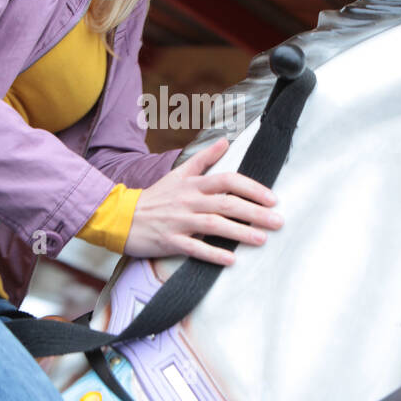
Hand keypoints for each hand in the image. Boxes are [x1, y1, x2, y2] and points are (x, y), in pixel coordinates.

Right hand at [124, 136, 282, 265]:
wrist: (122, 217)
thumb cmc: (156, 197)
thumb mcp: (179, 174)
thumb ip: (204, 159)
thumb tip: (225, 140)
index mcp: (193, 184)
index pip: (227, 180)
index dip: (251, 188)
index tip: (272, 198)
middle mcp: (188, 200)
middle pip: (226, 203)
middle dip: (254, 212)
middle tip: (278, 221)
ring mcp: (179, 221)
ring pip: (214, 225)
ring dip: (240, 232)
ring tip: (262, 239)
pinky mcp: (170, 241)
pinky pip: (194, 248)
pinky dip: (213, 254)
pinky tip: (231, 259)